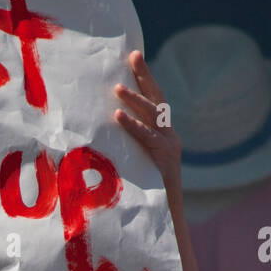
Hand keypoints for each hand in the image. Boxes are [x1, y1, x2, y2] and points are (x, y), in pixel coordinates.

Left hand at [113, 50, 182, 213]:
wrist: (166, 216)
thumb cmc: (147, 192)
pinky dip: (133, 126)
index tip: (134, 55)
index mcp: (164, 134)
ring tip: (117, 88)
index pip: (154, 100)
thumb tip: (100, 131)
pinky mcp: (165, 159)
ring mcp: (170, 146)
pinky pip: (147, 138)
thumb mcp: (137, 163)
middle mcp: (170, 135)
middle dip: (145, 75)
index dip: (145, 78)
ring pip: (153, 116)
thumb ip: (127, 146)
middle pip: (157, 99)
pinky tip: (117, 116)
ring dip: (134, 100)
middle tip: (133, 54)